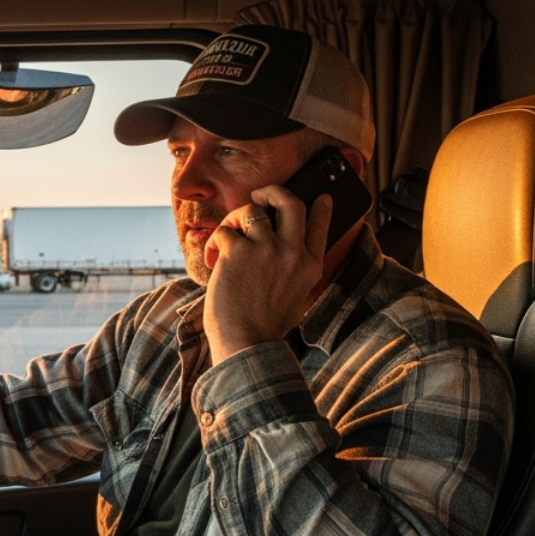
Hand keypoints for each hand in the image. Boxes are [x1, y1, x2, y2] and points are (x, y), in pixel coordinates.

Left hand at [201, 186, 332, 361]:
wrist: (246, 344)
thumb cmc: (264, 325)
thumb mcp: (295, 295)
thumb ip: (294, 268)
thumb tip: (280, 243)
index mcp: (311, 266)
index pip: (321, 226)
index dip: (321, 208)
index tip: (321, 196)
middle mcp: (293, 252)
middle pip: (290, 203)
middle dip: (274, 191)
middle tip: (260, 195)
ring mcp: (267, 249)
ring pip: (252, 210)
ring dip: (235, 219)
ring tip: (227, 238)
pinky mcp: (239, 251)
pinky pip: (225, 231)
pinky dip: (214, 243)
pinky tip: (213, 259)